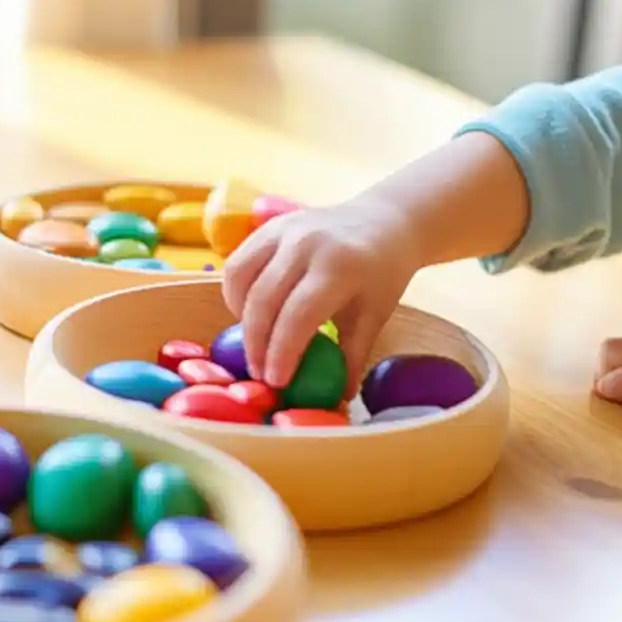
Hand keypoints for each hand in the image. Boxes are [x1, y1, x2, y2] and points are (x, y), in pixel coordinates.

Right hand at [221, 197, 420, 391]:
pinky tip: (251, 315)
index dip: (282, 352)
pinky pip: (238, 264)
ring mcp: (284, 230)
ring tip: (255, 345)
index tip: (276, 382)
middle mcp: (307, 243)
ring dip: (241, 318)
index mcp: (339, 266)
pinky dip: (236, 294)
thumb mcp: (375, 315)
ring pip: (241, 278)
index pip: (299, 314)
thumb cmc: (382, 274)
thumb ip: (353, 356)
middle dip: (256, 344)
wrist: (385, 222)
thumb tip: (339, 399)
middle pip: (264, 300)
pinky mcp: (269, 227)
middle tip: (260, 375)